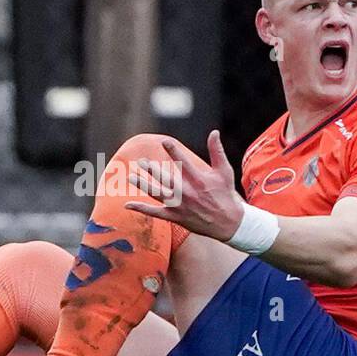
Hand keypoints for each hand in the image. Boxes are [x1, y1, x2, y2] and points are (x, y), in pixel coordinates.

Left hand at [124, 131, 244, 241]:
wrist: (228, 223)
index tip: (164, 141)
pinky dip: (141, 209)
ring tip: (131, 178)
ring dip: (144, 186)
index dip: (173, 150)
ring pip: (157, 194)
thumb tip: (214, 132)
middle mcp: (187, 192)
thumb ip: (216, 151)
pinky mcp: (175, 216)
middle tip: (141, 162)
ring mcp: (180, 205)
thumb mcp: (224, 171)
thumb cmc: (225, 194)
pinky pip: (155, 213)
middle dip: (153, 170)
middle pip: (166, 178)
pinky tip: (128, 204)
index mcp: (198, 180)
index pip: (183, 162)